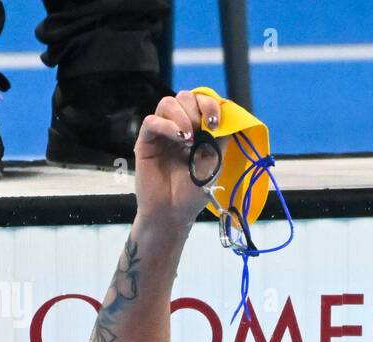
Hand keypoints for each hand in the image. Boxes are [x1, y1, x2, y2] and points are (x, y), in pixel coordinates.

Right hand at [133, 90, 229, 229]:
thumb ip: (219, 139)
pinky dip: (167, 125)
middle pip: (184, 97)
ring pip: (167, 103)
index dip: (209, 104)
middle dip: (196, 109)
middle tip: (201, 131)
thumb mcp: (214, 163)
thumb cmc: (193, 192)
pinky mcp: (146, 141)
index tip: (215, 122)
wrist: (173, 213)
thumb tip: (226, 117)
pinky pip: (152, 121)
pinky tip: (179, 138)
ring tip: (189, 138)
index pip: (201, 102)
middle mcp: (178, 127)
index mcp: (196, 130)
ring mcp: (161, 133)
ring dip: (182, 115)